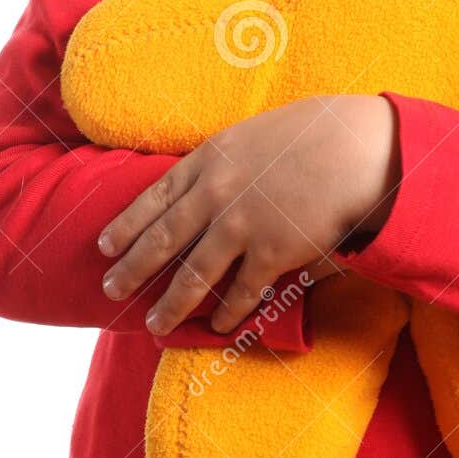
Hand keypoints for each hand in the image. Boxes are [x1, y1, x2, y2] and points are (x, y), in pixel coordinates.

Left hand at [97, 94, 399, 335]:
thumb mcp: (255, 133)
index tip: (104, 245)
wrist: (354, 149)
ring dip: (171, 304)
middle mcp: (215, 194)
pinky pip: (241, 291)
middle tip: (110, 290)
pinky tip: (218, 325)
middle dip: (131, 269)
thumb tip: (210, 176)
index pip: (155, 197)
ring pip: (194, 275)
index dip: (127, 224)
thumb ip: (227, 158)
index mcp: (210, 158)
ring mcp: (240, 226)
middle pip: (162, 239)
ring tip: (154, 323)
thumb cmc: (313, 132)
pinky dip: (228, 311)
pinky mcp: (271, 253)